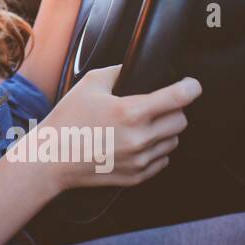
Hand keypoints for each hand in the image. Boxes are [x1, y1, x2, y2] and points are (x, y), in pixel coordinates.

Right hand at [36, 64, 201, 190]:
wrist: (52, 158)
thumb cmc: (67, 120)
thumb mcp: (89, 84)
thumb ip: (118, 71)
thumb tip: (134, 68)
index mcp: (130, 112)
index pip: (178, 98)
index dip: (191, 87)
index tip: (192, 85)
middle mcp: (140, 138)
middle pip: (181, 120)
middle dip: (174, 110)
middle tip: (157, 106)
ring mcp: (140, 160)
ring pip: (174, 141)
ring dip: (165, 131)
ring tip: (143, 126)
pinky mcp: (137, 176)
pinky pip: (162, 160)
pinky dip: (156, 150)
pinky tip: (136, 143)